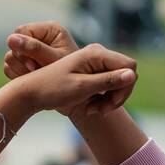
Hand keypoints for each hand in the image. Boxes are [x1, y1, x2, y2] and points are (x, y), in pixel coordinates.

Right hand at [3, 21, 78, 76]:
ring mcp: (32, 49)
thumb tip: (11, 39)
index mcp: (50, 29)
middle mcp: (40, 36)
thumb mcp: (53, 60)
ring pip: (11, 56)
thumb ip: (34, 49)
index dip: (21, 47)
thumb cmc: (72, 74)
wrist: (78, 92)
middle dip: (21, 60)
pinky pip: (10, 66)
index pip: (21, 31)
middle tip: (34, 72)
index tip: (32, 64)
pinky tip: (30, 81)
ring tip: (34, 78)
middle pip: (14, 43)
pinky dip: (17, 75)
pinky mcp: (27, 62)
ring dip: (19, 69)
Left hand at [7, 43, 137, 115]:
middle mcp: (97, 54)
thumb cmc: (53, 88)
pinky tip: (88, 107)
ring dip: (107, 101)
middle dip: (116, 96)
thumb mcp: (82, 87)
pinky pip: (106, 85)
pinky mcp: (91, 72)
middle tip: (100, 111)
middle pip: (125, 75)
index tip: (109, 103)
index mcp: (96, 53)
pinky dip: (101, 99)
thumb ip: (109, 80)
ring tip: (91, 111)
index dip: (125, 87)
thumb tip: (133, 75)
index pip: (129, 66)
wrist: (32, 92)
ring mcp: (94, 63)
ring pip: (116, 83)